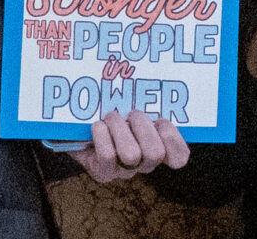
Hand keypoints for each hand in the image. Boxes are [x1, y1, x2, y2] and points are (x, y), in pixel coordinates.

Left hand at [69, 109, 189, 182]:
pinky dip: (101, 135)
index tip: (161, 121)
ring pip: (131, 155)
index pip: (179, 157)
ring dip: (120, 128)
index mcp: (159, 147)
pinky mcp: (102, 173)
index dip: (174, 140)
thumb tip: (155, 83)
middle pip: (155, 153)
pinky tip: (97, 126)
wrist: (76, 122)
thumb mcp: (131, 102)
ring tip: (111, 116)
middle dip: (142, 127)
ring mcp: (123, 171)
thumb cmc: (110, 108)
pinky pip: (107, 156)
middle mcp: (144, 164)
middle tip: (131, 113)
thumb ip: (146, 100)